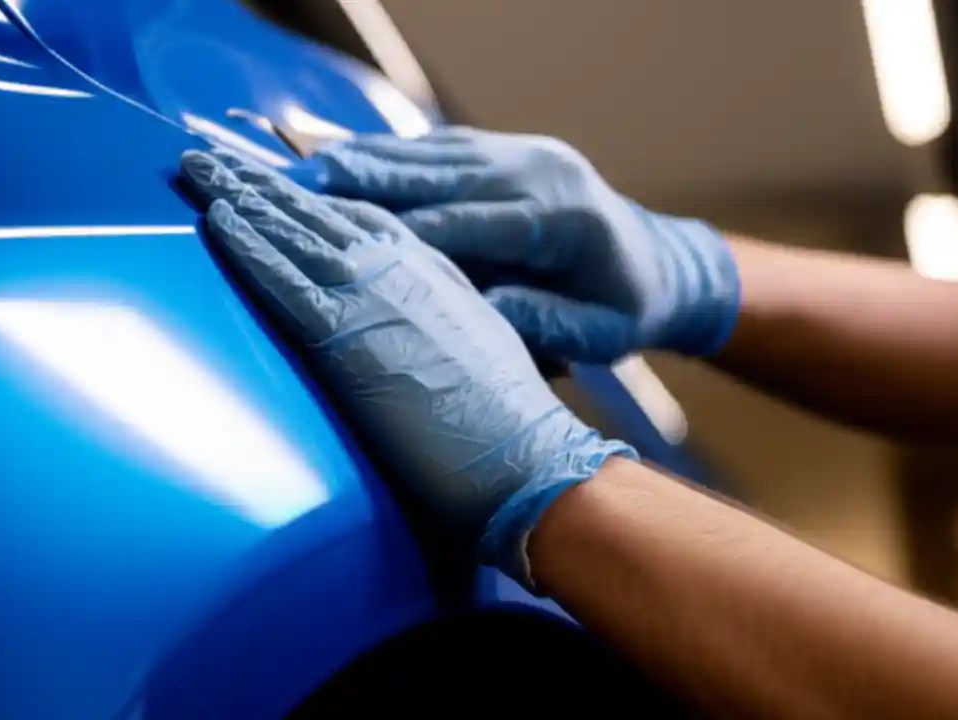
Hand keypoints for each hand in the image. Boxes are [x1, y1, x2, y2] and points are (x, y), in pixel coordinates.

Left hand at [180, 148, 635, 585]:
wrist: (522, 455)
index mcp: (432, 269)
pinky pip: (281, 275)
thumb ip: (436, 321)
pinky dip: (246, 243)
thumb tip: (413, 333)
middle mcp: (399, 266)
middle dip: (263, 183)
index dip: (312, 199)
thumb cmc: (504, 422)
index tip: (277, 183)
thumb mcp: (474, 347)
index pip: (359, 218)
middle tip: (214, 157)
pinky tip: (215, 217)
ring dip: (241, 194)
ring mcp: (370, 292)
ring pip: (292, 230)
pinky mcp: (342, 330)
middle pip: (317, 212)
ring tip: (197, 167)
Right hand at [315, 127, 740, 362]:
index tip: (341, 238)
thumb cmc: (625, 309)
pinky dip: (386, 155)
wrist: (660, 262)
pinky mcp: (502, 150)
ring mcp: (519, 151)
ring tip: (301, 168)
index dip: (400, 231)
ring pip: (428, 152)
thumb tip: (477, 307)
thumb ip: (543, 322)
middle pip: (435, 173)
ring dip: (363, 159)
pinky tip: (340, 160)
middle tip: (297, 184)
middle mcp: (536, 170)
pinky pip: (436, 148)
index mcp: (560, 218)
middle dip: (363, 179)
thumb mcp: (600, 334)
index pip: (465, 223)